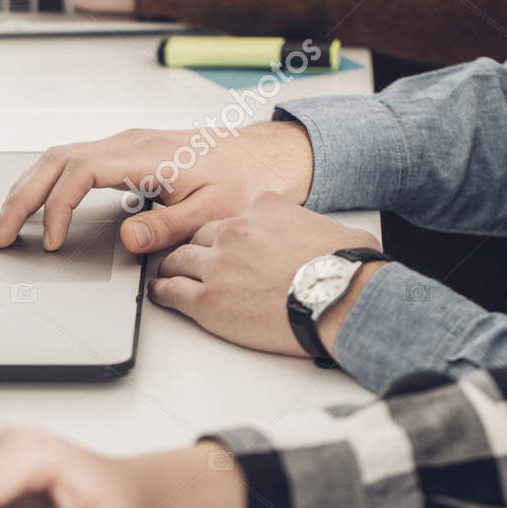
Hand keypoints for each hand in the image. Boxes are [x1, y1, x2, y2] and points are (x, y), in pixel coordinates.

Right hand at [0, 119, 314, 252]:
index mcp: (146, 154)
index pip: (81, 173)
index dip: (59, 208)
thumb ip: (170, 226)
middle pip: (55, 161)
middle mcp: (128, 143)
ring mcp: (123, 144)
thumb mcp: (216, 211)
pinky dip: (46, 182)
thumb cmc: (245, 181)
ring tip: (6, 224)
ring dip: (28, 189)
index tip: (53, 242)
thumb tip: (127, 236)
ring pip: (58, 157)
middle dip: (22, 198)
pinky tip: (37, 205)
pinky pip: (72, 161)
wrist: (265, 157)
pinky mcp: (124, 153)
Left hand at [153, 193, 381, 355]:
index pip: (232, 216)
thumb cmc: (344, 271)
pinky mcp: (207, 299)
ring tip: (170, 275)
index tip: (227, 242)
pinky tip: (163, 294)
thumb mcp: (333, 230)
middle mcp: (234, 230)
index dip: (228, 234)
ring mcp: (217, 264)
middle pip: (200, 236)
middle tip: (195, 261)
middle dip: (198, 249)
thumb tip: (323, 239)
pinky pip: (171, 291)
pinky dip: (163, 293)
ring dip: (174, 269)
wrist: (339, 299)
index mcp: (263, 208)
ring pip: (178, 260)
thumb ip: (312, 227)